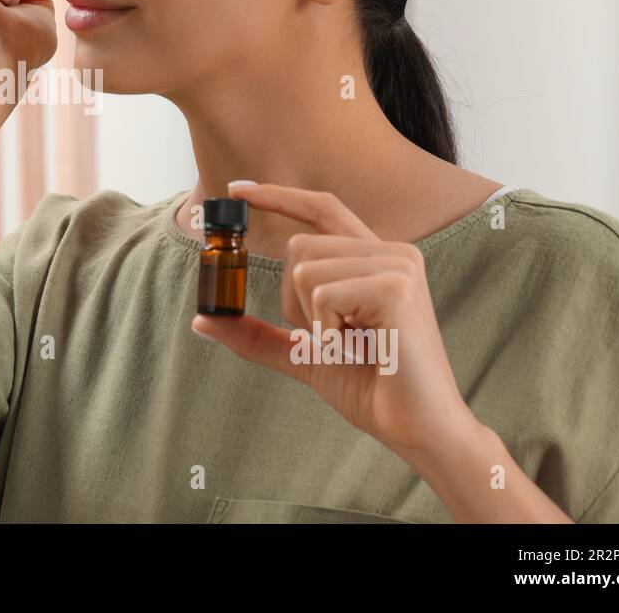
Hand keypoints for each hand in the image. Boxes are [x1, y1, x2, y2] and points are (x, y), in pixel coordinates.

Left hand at [190, 181, 477, 461]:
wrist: (416, 427)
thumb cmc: (371, 388)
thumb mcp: (303, 354)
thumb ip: (258, 334)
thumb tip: (202, 320)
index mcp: (374, 259)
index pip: (322, 209)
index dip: (278, 196)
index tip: (237, 190)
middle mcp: (391, 252)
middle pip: (298, 246)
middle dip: (295, 301)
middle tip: (334, 336)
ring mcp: (397, 264)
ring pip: (305, 270)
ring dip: (313, 319)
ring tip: (352, 343)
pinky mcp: (396, 286)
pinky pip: (322, 294)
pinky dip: (326, 330)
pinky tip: (358, 348)